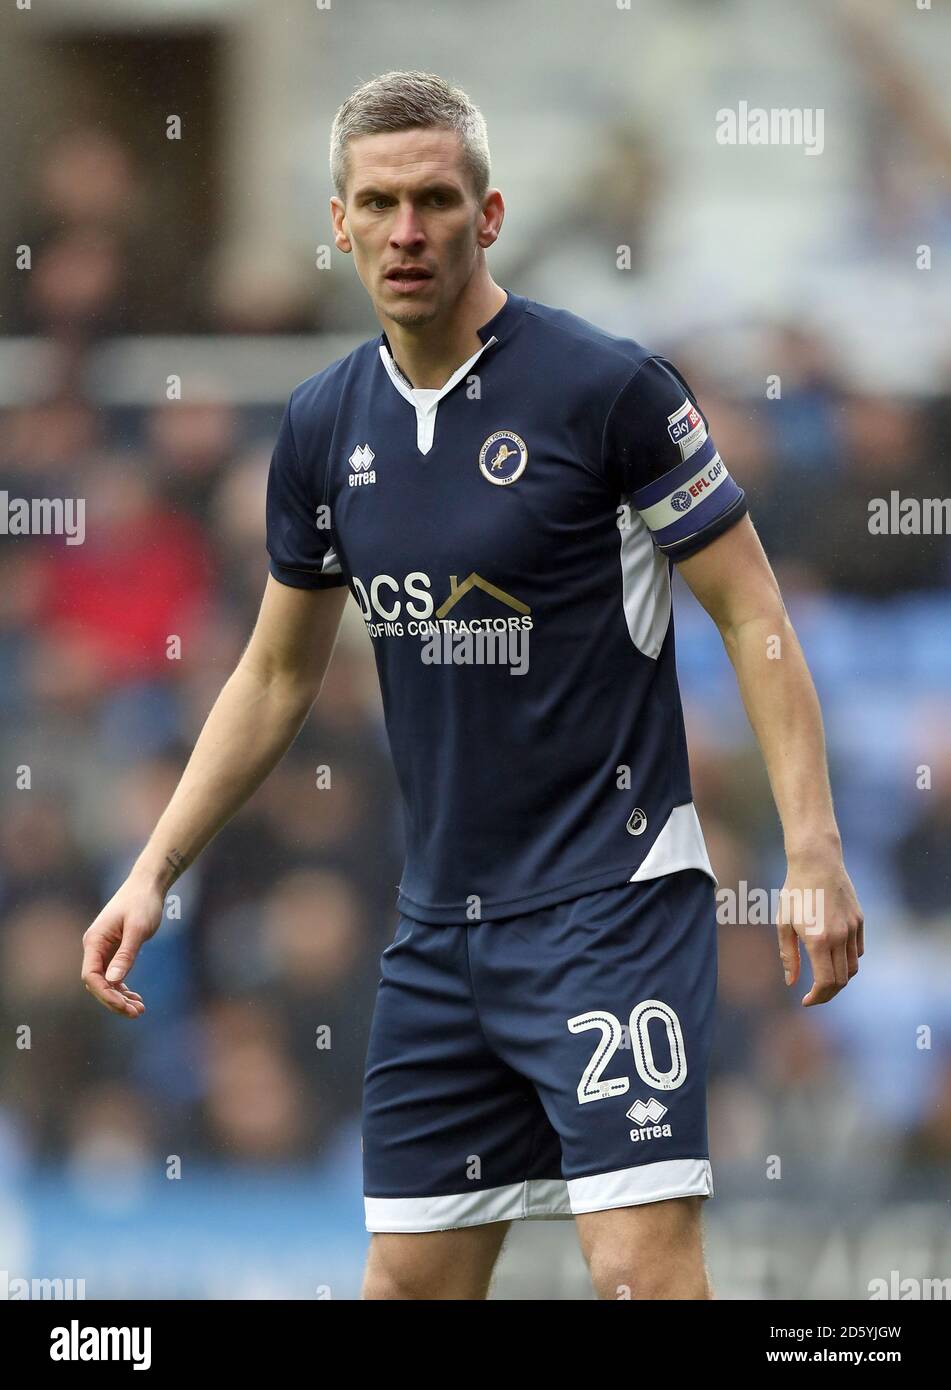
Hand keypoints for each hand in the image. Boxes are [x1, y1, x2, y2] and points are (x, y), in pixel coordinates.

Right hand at [81, 872, 164, 1016]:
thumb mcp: (137, 929)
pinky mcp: (114, 951)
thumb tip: (113, 980)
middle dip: (114, 1001)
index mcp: (94, 941)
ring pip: (106, 982)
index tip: (124, 1006)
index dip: (105, 994)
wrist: (148, 885)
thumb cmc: (142, 903)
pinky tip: (136, 999)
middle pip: (97, 983)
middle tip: (136, 1013)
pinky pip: (114, 976)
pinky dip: (123, 988)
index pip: (91, 976)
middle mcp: (95, 947)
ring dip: (120, 998)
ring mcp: (103, 950)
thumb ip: (126, 954)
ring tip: (140, 1010)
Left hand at [776, 855, 863, 1006]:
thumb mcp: (784, 923)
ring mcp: (853, 929)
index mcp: (818, 940)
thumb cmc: (795, 892)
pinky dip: (848, 961)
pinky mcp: (860, 920)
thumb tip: (791, 982)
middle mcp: (840, 937)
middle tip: (814, 995)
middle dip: (827, 993)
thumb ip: (788, 955)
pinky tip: (833, 957)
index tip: (806, 1001)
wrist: (817, 862)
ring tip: (823, 979)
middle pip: (842, 980)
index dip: (817, 997)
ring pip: (853, 967)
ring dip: (840, 979)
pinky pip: (858, 950)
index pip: (825, 982)